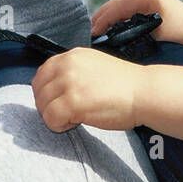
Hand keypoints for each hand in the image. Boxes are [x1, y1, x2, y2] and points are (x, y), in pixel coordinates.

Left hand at [32, 47, 148, 132]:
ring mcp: (69, 82)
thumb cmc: (124, 86)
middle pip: (38, 90)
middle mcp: (67, 65)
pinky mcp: (72, 101)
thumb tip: (52, 88)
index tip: (60, 101)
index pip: (42, 73)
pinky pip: (50, 119)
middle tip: (67, 113)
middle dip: (48, 105)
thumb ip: (73, 72)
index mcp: (72, 55)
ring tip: (74, 117)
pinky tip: (76, 122)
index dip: (47, 91)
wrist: (145, 93)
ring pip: (42, 105)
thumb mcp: (94, 67)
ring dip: (54, 116)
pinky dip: (59, 126)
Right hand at [91, 0, 182, 46]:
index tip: (92, 33)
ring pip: (119, 5)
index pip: (116, 7)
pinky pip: (126, 8)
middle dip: (100, 18)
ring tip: (95, 32)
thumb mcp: (156, 34)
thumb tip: (111, 37)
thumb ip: (132, 32)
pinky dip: (116, 16)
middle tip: (89, 33)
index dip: (102, 20)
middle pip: (114, 3)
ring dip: (107, 17)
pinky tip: (109, 28)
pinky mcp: (148, 3)